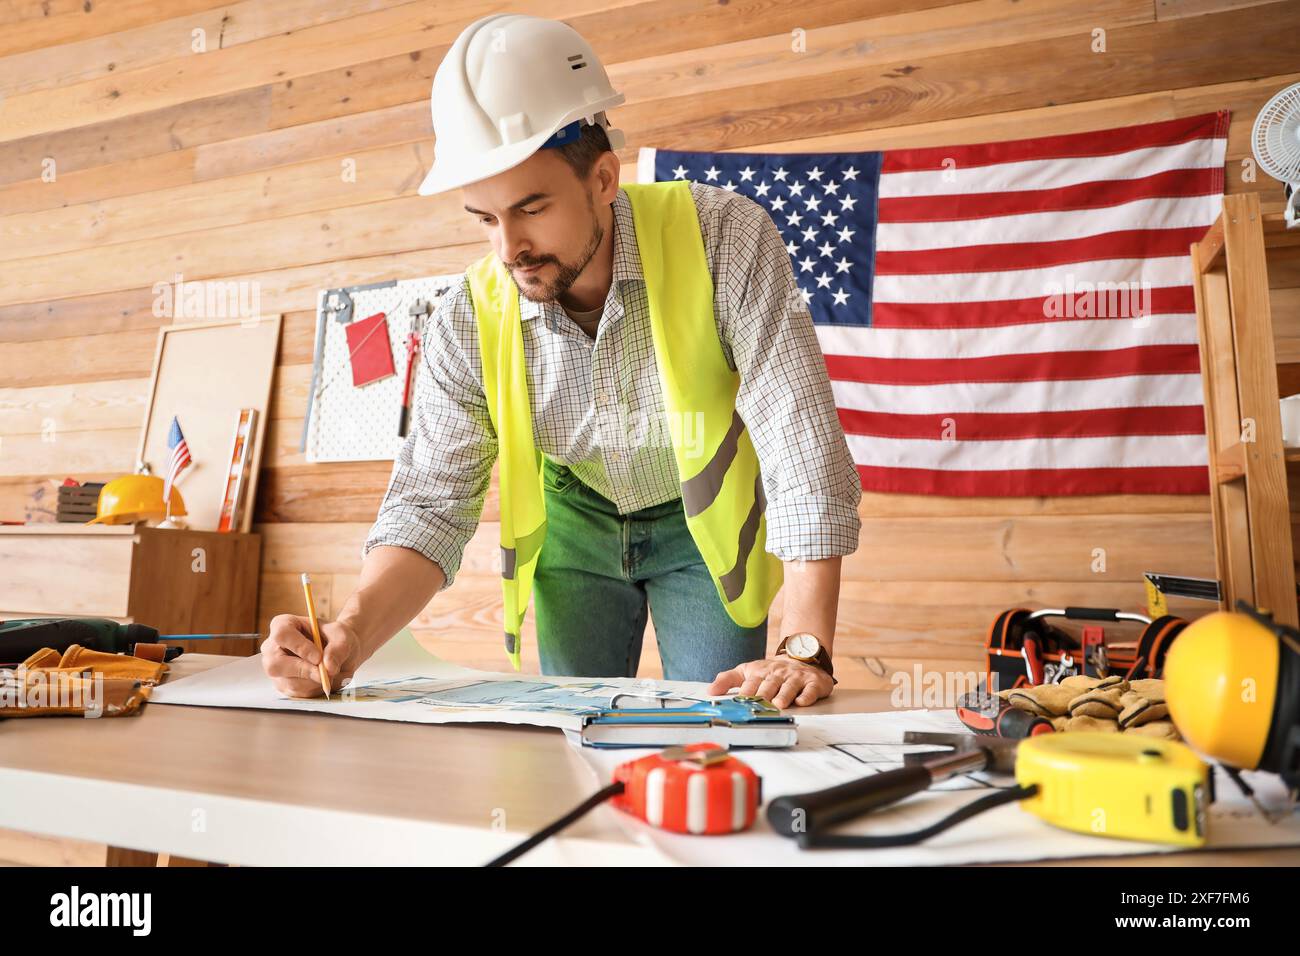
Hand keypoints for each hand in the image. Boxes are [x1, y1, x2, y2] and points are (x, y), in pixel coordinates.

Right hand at [260, 614, 365, 698]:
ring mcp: (276, 669)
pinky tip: (326, 680)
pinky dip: (316, 690)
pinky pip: (297, 694)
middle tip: (325, 674)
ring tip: (332, 673)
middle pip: (275, 665)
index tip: (318, 657)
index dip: (299, 647)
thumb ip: (338, 649)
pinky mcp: (284, 685)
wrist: (339, 651)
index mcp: (283, 625)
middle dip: (304, 671)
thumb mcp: (342, 636)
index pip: (282, 635)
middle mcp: (273, 648)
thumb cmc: (336, 638)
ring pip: (289, 683)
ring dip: (315, 682)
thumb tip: (329, 668)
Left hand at [708, 656, 833, 708]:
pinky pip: (811, 689)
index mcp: (760, 672)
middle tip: (759, 705)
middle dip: (764, 694)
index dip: (746, 691)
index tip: (740, 702)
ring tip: (779, 704)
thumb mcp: (747, 671)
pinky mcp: (813, 682)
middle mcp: (778, 674)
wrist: (801, 658)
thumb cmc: (771, 671)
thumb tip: (710, 691)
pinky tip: (802, 701)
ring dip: (784, 695)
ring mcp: (796, 677)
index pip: (751, 682)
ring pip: (789, 686)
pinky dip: (807, 695)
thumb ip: (728, 680)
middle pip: (770, 684)